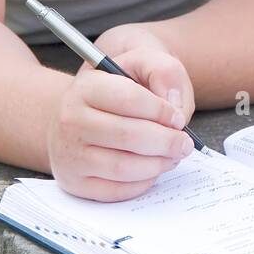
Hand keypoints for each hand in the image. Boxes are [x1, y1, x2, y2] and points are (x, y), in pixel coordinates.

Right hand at [48, 25, 196, 200]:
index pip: (128, 99)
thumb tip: (176, 110)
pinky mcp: (74, 182)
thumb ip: (164, 73)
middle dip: (166, 142)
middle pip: (127, 136)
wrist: (86, 110)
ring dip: (157, 164)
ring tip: (172, 156)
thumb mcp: (143, 62)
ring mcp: (69, 154)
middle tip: (184, 144)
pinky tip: (152, 169)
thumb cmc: (121, 86)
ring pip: (122, 167)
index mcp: (86, 87)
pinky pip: (114, 192)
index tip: (178, 118)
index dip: (161, 111)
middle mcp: (70, 120)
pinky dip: (142, 184)